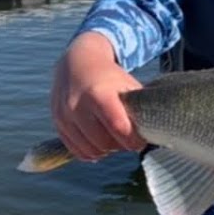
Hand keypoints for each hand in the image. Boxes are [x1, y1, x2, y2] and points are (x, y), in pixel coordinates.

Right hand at [49, 32, 145, 161]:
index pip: (119, 128)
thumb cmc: (109, 77)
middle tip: (128, 140)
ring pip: (91, 150)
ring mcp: (64, 116)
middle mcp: (77, 105)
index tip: (139, 141)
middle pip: (104, 142)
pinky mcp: (58, 124)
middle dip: (120, 146)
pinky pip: (76, 150)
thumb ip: (138, 107)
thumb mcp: (127, 85)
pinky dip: (91, 152)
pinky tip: (100, 144)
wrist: (77, 63)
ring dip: (106, 150)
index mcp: (99, 94)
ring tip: (115, 140)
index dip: (133, 140)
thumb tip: (155, 131)